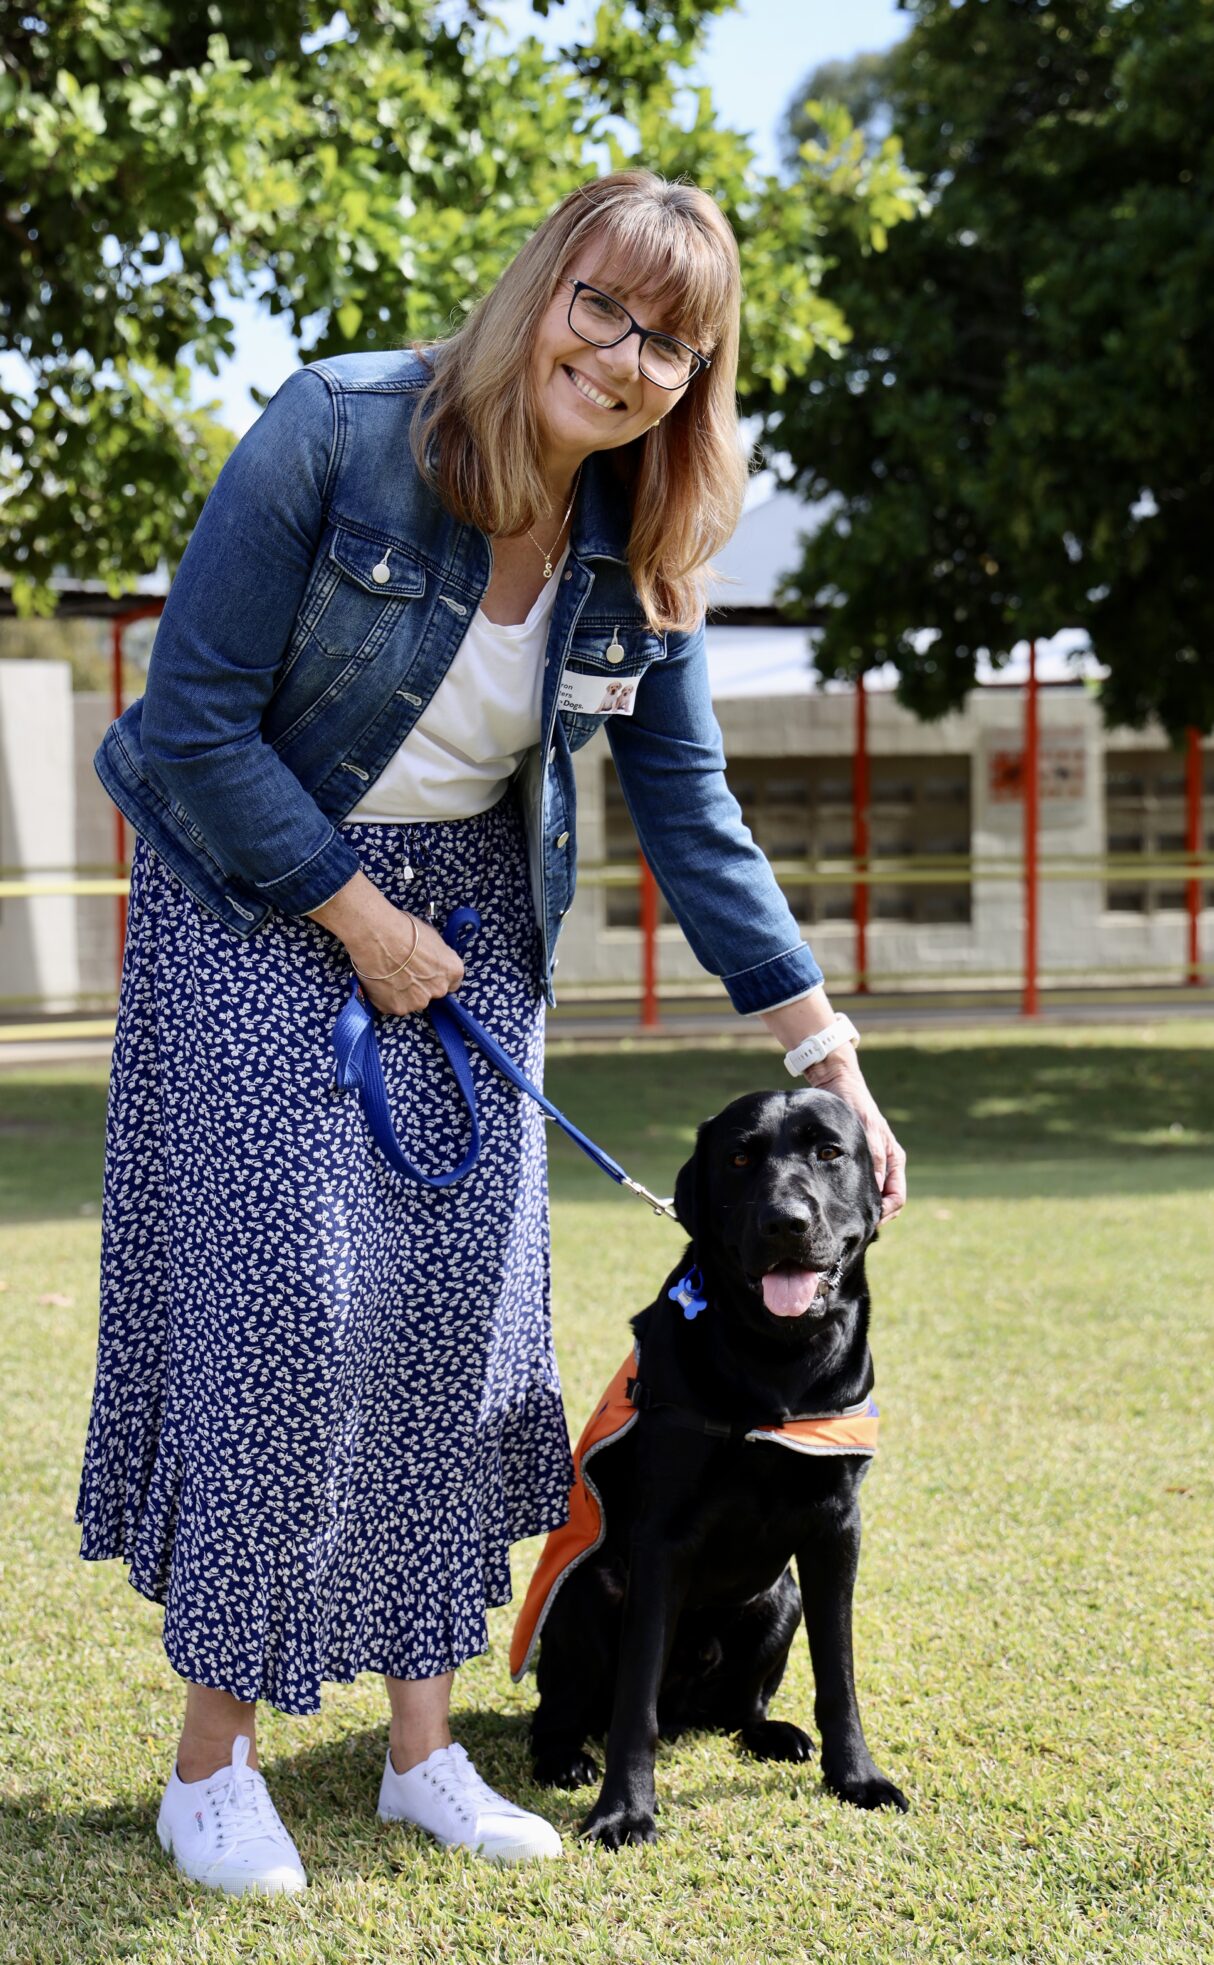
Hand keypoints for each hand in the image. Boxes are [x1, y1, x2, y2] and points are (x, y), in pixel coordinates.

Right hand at [305, 871, 463, 1015]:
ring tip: (388, 975)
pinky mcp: (397, 1008)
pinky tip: (379, 981)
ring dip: (403, 993)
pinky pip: (392, 1005)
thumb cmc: (403, 929)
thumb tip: (431, 958)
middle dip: (421, 986)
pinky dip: (386, 997)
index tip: (427, 972)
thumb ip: (436, 954)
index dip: (438, 977)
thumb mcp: (431, 936)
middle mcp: (439, 990)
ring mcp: (418, 1002)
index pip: (452, 982)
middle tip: (404, 971)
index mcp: (452, 970)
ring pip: (412, 1001)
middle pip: (432, 993)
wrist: (377, 937)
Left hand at [803, 1047, 906, 1221]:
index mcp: (894, 1159)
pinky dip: (852, 1198)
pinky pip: (859, 1187)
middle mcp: (885, 1165)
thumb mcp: (867, 1132)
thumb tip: (876, 1189)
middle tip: (854, 1228)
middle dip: (874, 1216)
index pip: (897, 1197)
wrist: (838, 1084)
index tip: (870, 1222)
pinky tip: (836, 1203)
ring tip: (844, 1219)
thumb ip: (874, 1159)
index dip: (885, 1213)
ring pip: (872, 1196)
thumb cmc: (856, 1105)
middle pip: (886, 1202)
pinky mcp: (857, 1162)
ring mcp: (872, 1164)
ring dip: (862, 1208)